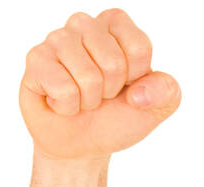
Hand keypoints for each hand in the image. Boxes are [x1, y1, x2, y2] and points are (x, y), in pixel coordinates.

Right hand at [19, 9, 180, 160]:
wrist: (84, 144)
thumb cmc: (117, 116)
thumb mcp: (155, 107)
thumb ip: (167, 91)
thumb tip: (138, 94)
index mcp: (117, 25)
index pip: (139, 48)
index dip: (136, 78)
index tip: (127, 85)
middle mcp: (85, 25)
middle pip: (112, 62)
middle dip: (110, 91)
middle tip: (101, 94)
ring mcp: (57, 39)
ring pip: (87, 76)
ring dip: (89, 100)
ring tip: (82, 97)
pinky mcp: (36, 58)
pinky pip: (62, 88)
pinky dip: (67, 107)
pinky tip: (61, 101)